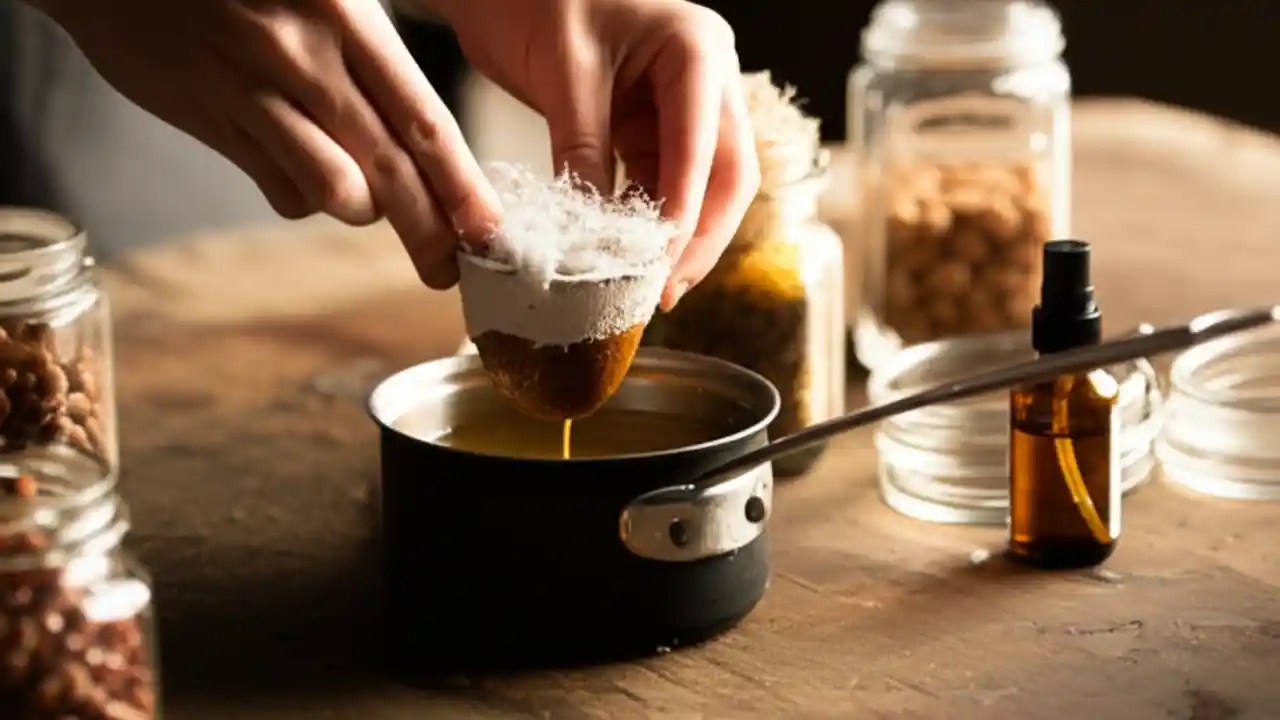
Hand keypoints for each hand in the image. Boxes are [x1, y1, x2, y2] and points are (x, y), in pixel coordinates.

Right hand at [36, 0, 499, 288]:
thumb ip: (372, 45)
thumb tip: (425, 130)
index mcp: (346, 17)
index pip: (422, 118)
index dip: (462, 185)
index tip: (488, 230)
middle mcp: (303, 59)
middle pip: (388, 170)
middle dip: (428, 232)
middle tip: (449, 272)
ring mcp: (252, 94)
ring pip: (332, 189)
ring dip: (360, 207)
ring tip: (368, 196)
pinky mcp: (212, 119)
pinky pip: (276, 187)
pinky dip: (304, 196)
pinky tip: (306, 170)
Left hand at [431, 0, 760, 308]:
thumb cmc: (534, 1)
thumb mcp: (561, 75)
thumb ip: (584, 149)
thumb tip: (593, 233)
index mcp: (696, 51)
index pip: (706, 149)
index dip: (687, 214)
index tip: (662, 268)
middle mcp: (706, 79)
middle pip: (727, 174)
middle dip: (700, 237)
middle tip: (666, 292)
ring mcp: (684, 105)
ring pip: (701, 186)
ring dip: (677, 237)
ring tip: (646, 287)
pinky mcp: (653, 126)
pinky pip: (662, 183)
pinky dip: (647, 221)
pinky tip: (628, 257)